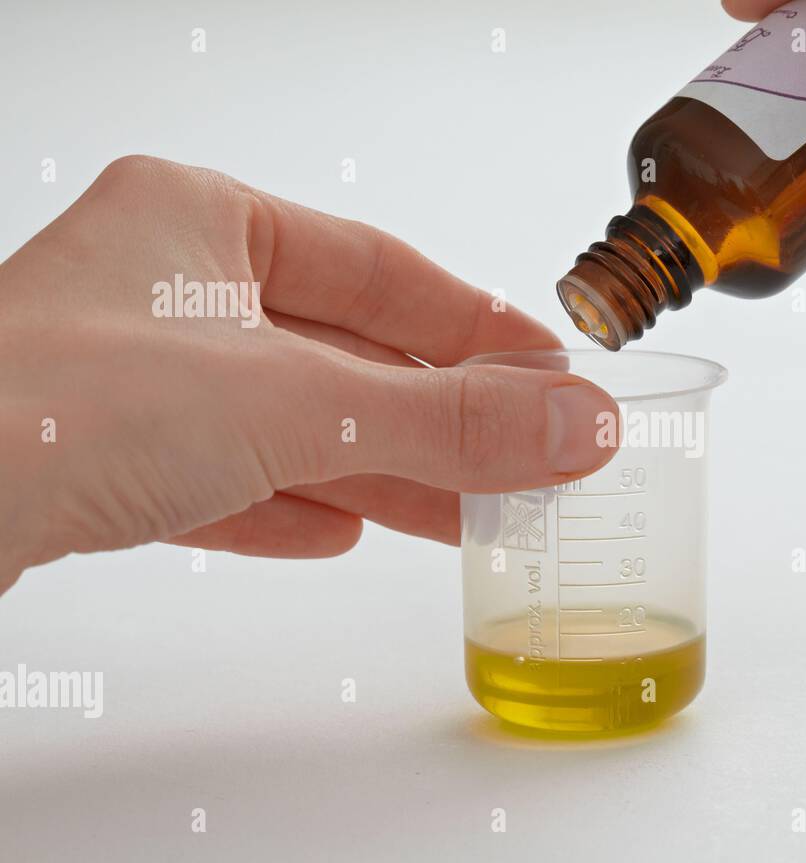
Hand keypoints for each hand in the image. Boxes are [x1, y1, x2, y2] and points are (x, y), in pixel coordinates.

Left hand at [0, 156, 617, 593]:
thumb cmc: (56, 404)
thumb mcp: (292, 400)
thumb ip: (446, 419)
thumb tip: (583, 425)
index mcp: (201, 220)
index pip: (383, 269)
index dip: (480, 326)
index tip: (553, 375)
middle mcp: (164, 289)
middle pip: (345, 355)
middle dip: (440, 417)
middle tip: (529, 461)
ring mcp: (130, 379)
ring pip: (292, 423)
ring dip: (382, 471)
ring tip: (468, 515)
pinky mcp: (101, 462)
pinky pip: (227, 478)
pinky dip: (292, 504)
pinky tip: (342, 532)